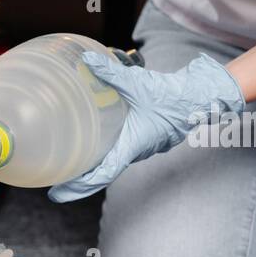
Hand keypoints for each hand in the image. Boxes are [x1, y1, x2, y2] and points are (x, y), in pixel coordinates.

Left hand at [48, 52, 245, 201]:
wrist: (200, 97)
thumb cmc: (172, 95)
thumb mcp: (138, 83)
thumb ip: (111, 73)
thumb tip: (86, 60)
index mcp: (132, 146)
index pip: (101, 175)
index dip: (78, 187)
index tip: (57, 196)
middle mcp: (135, 152)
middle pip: (102, 173)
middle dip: (78, 181)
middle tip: (55, 184)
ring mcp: (141, 148)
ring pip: (112, 162)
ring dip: (92, 166)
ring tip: (68, 166)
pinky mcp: (145, 140)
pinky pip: (121, 151)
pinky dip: (104, 153)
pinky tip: (93, 144)